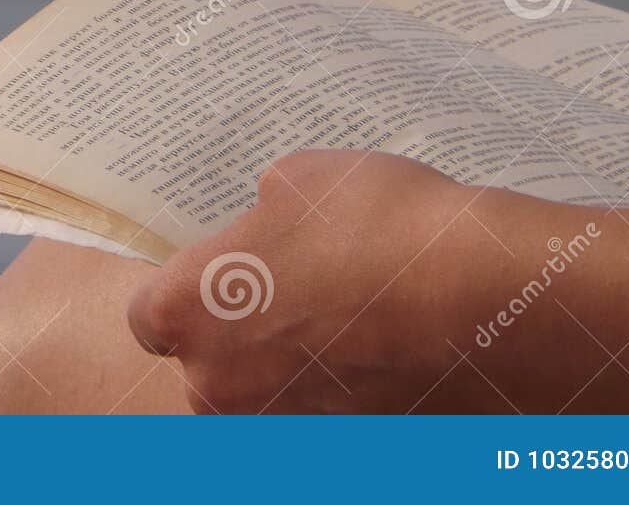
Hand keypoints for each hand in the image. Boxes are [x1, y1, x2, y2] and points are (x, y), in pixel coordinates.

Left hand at [126, 149, 550, 412]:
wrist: (478, 300)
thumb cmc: (375, 227)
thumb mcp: (299, 177)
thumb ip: (263, 211)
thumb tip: (268, 222)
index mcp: (185, 312)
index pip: (150, 317)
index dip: (188, 293)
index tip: (223, 273)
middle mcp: (217, 387)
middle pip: (206, 367)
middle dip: (239, 336)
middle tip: (294, 291)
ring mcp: (279, 429)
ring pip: (264, 400)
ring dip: (291, 368)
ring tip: (348, 319)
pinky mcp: (340, 450)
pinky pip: (322, 419)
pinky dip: (342, 393)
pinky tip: (380, 351)